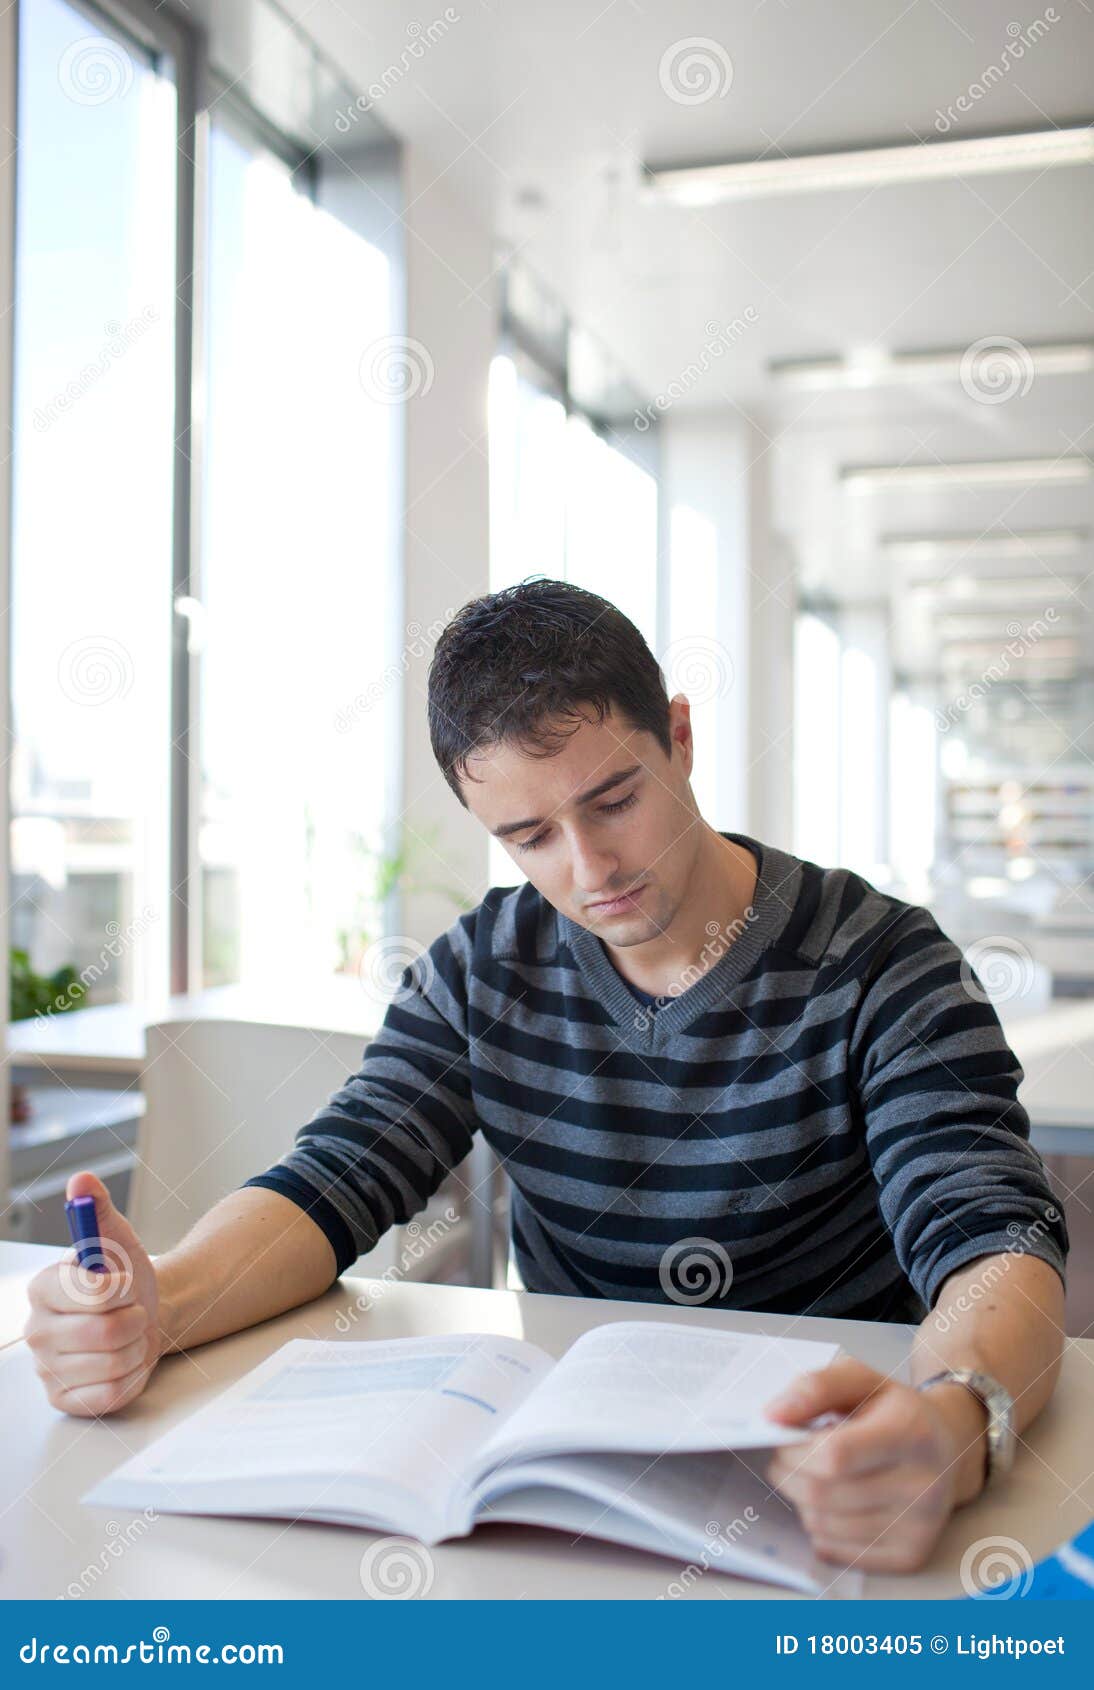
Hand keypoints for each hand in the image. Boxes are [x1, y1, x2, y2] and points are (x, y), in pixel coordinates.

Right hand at [24, 1172, 162, 1416]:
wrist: (141, 1314)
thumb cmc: (124, 1277)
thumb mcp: (116, 1238)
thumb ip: (98, 1210)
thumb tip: (81, 1180)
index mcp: (43, 1289)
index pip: (91, 1293)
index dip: (121, 1287)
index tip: (125, 1281)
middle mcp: (37, 1331)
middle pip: (106, 1333)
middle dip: (135, 1318)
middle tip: (132, 1311)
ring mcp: (48, 1370)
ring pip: (115, 1364)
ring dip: (138, 1346)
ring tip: (131, 1334)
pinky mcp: (66, 1400)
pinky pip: (114, 1395)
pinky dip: (134, 1375)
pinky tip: (126, 1360)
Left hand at [762, 1357, 987, 1572]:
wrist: (949, 1448)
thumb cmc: (895, 1411)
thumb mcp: (860, 1378)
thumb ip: (814, 1387)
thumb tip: (772, 1416)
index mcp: (911, 1433)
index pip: (835, 1455)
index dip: (794, 1450)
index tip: (783, 1438)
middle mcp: (923, 1486)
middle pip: (823, 1494)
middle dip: (788, 1474)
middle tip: (787, 1457)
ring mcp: (919, 1527)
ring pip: (823, 1525)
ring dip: (801, 1500)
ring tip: (813, 1476)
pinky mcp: (910, 1556)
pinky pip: (836, 1551)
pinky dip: (819, 1527)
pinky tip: (833, 1503)